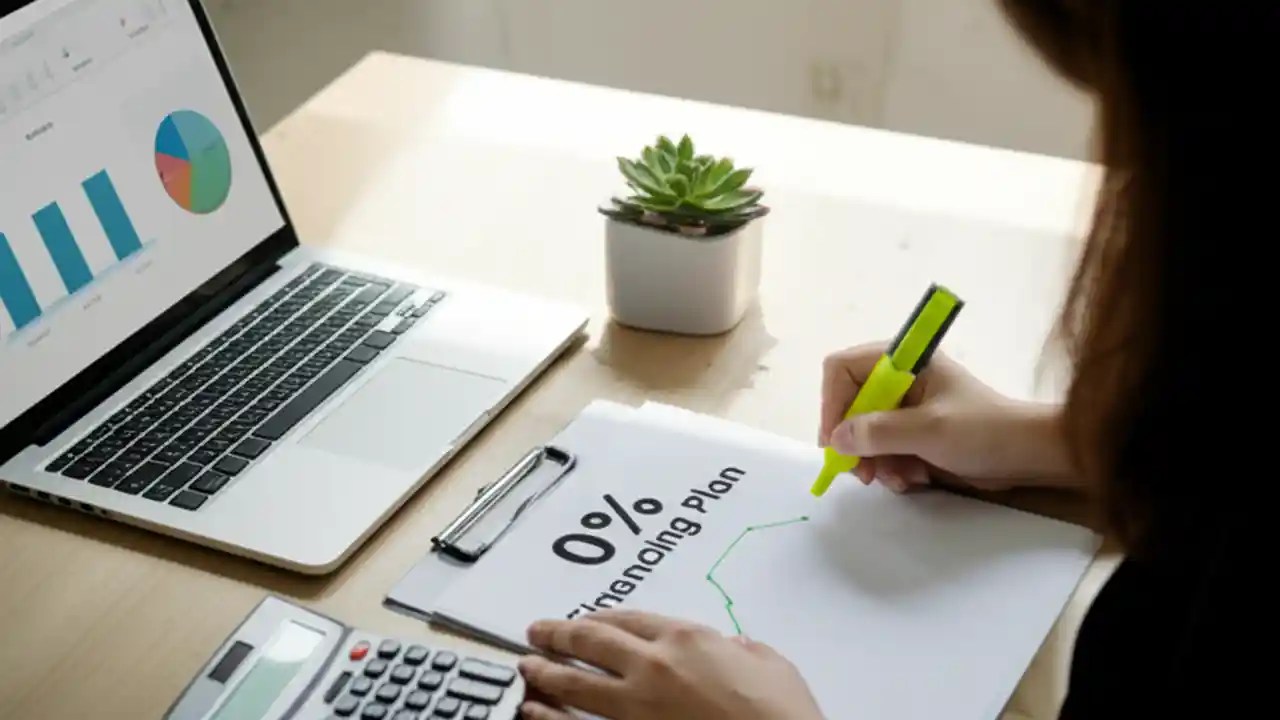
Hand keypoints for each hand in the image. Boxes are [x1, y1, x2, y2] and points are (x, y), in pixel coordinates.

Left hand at [517, 610, 823, 719]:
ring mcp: (638, 708)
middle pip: (592, 642)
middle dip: (559, 634)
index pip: (631, 619)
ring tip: (526, 665)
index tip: (586, 620)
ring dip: (545, 671)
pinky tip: (532, 711)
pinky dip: (549, 717)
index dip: (602, 617)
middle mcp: (654, 666)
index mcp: (688, 639)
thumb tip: (734, 649)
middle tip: (537, 631)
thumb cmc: (783, 715)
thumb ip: (743, 651)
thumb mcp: (771, 664)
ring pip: (576, 683)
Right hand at [819, 341, 1077, 492]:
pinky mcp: (915, 433)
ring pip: (864, 432)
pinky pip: (883, 449)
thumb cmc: (984, 432)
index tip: (835, 442)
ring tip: (898, 480)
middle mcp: (900, 379)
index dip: (833, 404)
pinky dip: (891, 467)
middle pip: (849, 404)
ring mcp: (907, 407)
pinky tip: (913, 479)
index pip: (843, 369)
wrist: (1030, 456)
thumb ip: (878, 432)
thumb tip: (836, 439)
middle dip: (854, 442)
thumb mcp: (928, 431)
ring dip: (874, 460)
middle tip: (862, 473)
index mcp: (904, 360)